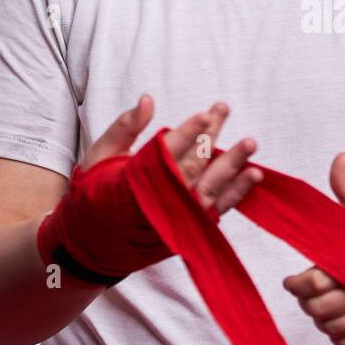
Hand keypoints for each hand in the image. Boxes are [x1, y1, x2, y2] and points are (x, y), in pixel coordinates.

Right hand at [39, 96, 262, 284]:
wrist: (92, 245)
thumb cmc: (94, 193)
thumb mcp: (100, 155)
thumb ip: (125, 127)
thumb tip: (147, 99)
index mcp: (138, 177)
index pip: (169, 150)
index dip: (189, 132)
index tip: (206, 114)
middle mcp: (162, 197)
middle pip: (194, 161)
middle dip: (211, 135)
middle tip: (224, 109)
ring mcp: (178, 214)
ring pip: (211, 186)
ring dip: (232, 164)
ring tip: (251, 144)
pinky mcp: (189, 227)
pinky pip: (217, 209)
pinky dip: (237, 193)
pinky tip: (252, 176)